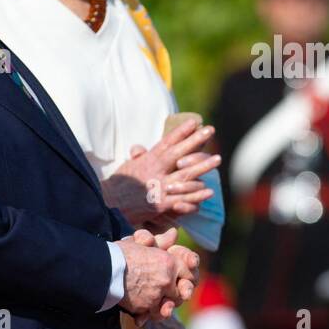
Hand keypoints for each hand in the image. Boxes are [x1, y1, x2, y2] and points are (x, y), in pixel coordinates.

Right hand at [101, 118, 220, 230]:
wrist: (110, 206)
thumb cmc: (120, 186)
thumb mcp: (128, 167)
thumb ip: (138, 157)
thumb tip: (140, 149)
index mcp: (149, 160)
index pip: (167, 142)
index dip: (181, 131)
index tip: (195, 121)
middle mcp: (156, 171)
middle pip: (179, 153)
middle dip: (195, 141)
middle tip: (211, 129)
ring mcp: (159, 187)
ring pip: (185, 175)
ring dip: (202, 167)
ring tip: (218, 158)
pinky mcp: (161, 204)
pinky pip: (182, 199)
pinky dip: (196, 196)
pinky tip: (209, 191)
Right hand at [116, 227, 199, 323]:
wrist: (104, 269)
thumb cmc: (121, 253)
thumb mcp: (142, 243)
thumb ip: (162, 240)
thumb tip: (175, 232)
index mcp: (169, 262)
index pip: (188, 272)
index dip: (185, 277)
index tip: (182, 281)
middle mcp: (167, 279)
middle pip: (180, 291)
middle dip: (175, 293)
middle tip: (168, 295)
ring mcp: (157, 294)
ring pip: (168, 305)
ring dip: (163, 306)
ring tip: (154, 305)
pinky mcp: (145, 307)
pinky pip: (153, 313)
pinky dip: (150, 314)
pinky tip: (143, 312)